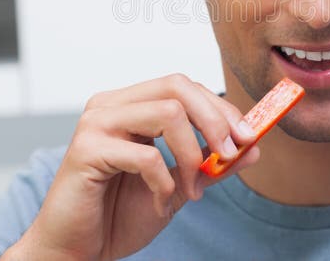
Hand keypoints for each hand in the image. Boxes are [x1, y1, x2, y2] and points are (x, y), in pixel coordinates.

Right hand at [1, 73, 258, 260]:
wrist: (76, 250)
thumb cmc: (118, 214)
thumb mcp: (178, 185)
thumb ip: (210, 164)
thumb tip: (253, 147)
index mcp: (130, 105)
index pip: (184, 86)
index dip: (221, 108)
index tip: (248, 138)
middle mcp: (111, 105)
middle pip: (177, 86)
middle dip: (214, 120)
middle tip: (230, 154)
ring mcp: (96, 123)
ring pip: (167, 113)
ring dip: (191, 156)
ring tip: (191, 190)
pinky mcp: (86, 150)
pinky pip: (146, 156)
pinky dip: (164, 184)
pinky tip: (160, 203)